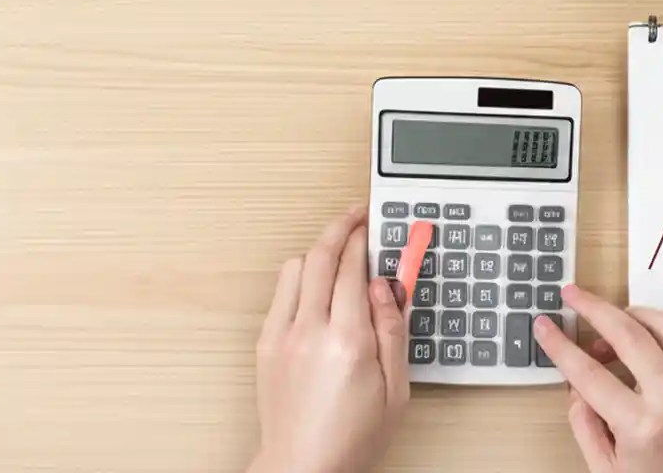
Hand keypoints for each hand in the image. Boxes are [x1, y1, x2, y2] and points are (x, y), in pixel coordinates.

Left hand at [250, 207, 409, 472]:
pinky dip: (301, 277)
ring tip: (340, 250)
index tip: (377, 225)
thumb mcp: (396, 390)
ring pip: (298, 267)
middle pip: (323, 255)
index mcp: (348, 341)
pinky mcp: (266, 343)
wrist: (302, 468)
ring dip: (319, 250)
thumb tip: (387, 287)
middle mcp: (310, 331)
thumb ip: (394, 331)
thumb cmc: (351, 438)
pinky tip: (318, 285)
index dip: (366, 239)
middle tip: (357, 216)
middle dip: (342, 227)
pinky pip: (282, 292)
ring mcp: (282, 335)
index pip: (354, 268)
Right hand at [535, 285, 662, 472]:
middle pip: (627, 331)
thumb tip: (576, 388)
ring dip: (631, 314)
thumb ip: (586, 427)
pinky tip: (642, 347)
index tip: (544, 325)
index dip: (559, 345)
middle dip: (593, 307)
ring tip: (608, 323)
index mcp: (641, 427)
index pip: (588, 372)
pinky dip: (659, 335)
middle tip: (572, 295)